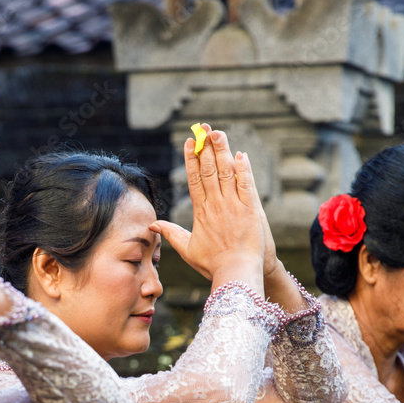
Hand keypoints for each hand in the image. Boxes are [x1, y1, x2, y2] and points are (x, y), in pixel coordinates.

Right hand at [151, 125, 264, 293]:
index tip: (189, 143)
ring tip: (217, 133)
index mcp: (200, 213)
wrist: (235, 274)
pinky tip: (241, 154)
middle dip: (205, 148)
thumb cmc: (213, 264)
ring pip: (226, 173)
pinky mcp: (250, 210)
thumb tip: (153, 225)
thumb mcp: (187, 250)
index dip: (191, 160)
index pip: (194, 180)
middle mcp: (215, 206)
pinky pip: (246, 185)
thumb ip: (171, 234)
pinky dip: (244, 169)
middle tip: (203, 129)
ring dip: (222, 151)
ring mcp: (233, 206)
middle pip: (209, 171)